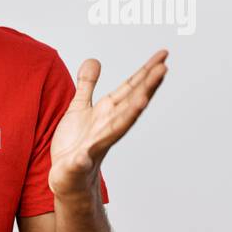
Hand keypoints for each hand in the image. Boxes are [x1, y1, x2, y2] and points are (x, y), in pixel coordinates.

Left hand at [49, 49, 167, 199]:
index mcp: (108, 113)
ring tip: (143, 100)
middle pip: (130, 104)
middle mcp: (107, 128)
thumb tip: (94, 60)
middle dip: (146, 87)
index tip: (163, 56)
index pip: (130, 89)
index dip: (145, 72)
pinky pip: (81, 161)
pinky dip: (83, 158)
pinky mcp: (78, 164)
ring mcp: (95, 146)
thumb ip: (87, 86)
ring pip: (116, 129)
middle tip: (164, 68)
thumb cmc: (76, 142)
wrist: (68, 176)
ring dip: (130, 115)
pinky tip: (84, 156)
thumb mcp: (79, 108)